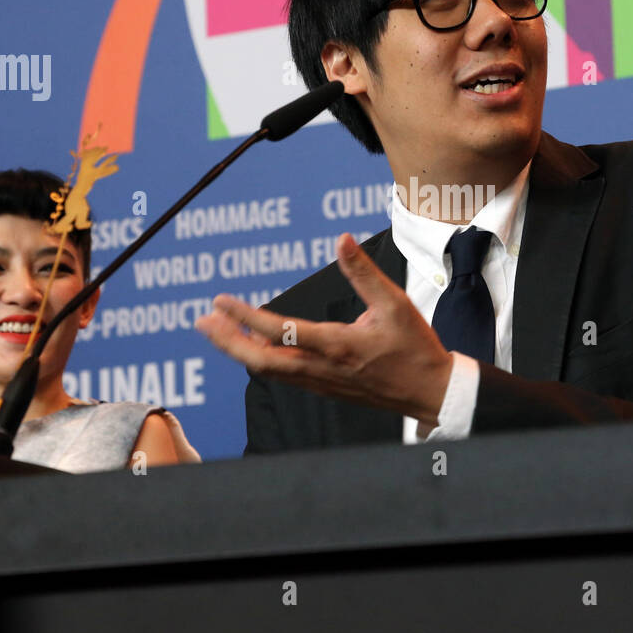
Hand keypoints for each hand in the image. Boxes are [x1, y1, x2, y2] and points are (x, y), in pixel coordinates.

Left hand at [195, 233, 452, 431]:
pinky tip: (254, 346)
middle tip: (203, 321)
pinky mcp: (325, 388)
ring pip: (268, 371)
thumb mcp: (394, 303)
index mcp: (337, 345)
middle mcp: (322, 369)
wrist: (429, 392)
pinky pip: (283, 375)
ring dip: (239, 349)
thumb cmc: (415, 347)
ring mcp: (321, 383)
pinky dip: (261, 359)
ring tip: (218, 330)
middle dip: (227, 341)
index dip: (244, 316)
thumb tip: (340, 240)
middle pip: (260, 361)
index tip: (220, 301)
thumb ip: (363, 272)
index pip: (278, 331)